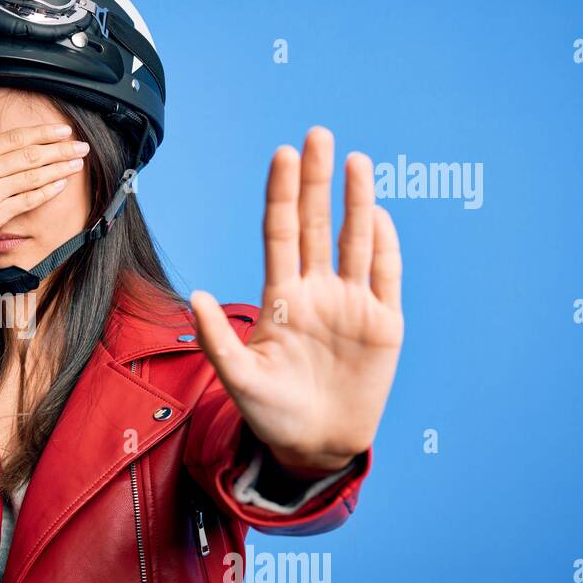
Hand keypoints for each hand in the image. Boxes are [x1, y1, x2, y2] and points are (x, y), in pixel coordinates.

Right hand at [0, 84, 89, 252]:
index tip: (62, 130)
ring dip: (59, 168)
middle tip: (81, 145)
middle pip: (31, 154)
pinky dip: (47, 191)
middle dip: (60, 149)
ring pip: (34, 176)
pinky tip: (61, 184)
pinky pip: (28, 201)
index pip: (15, 137)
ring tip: (78, 162)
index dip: (43, 132)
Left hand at [189, 127, 403, 471]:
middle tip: (318, 135)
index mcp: (280, 298)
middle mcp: (316, 291)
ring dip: (356, 202)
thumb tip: (197, 296)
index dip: (281, 195)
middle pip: (316, 225)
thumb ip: (219, 339)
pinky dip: (385, 245)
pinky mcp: (383, 324)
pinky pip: (386, 276)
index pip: (280, 234)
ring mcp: (351, 304)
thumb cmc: (271, 414)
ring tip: (355, 161)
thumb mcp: (238, 379)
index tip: (282, 155)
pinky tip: (378, 212)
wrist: (314, 447)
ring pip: (355, 241)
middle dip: (317, 182)